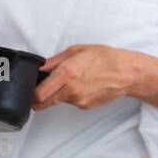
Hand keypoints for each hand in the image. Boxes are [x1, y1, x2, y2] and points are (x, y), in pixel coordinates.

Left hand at [33, 45, 157, 111]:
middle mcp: (71, 91)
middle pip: (42, 104)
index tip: (29, 89)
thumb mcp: (77, 50)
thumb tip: (40, 68)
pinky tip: (84, 85)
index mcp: (66, 74)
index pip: (37, 94)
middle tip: (41, 89)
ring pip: (58, 101)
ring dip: (58, 93)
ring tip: (73, 80)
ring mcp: (78, 101)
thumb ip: (54, 61)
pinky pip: (71, 102)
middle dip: (38, 98)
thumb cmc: (106, 58)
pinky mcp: (85, 106)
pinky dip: (72, 95)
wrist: (128, 73)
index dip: (30, 93)